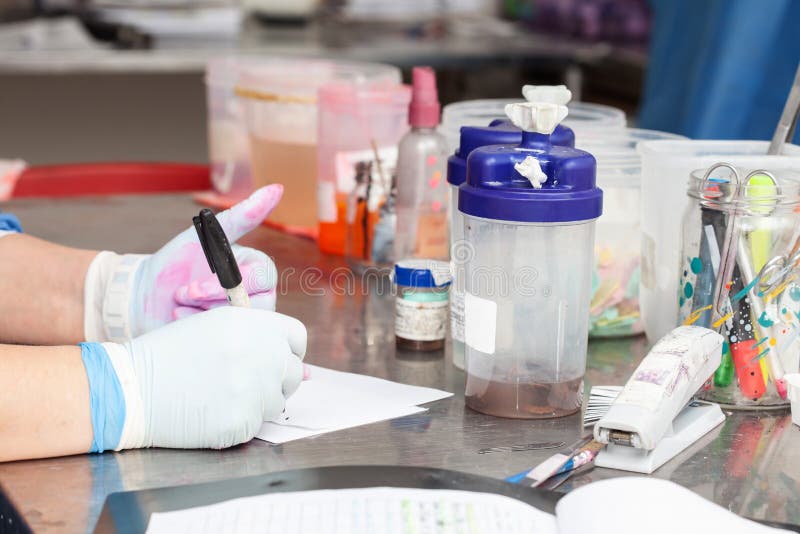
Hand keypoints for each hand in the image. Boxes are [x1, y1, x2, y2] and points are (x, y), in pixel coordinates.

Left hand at [84, 185, 283, 341]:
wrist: (142, 300)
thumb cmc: (172, 265)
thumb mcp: (204, 237)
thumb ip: (241, 216)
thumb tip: (277, 188)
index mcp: (254, 267)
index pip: (264, 276)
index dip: (229, 284)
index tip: (195, 286)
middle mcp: (255, 293)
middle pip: (258, 304)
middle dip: (213, 302)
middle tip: (182, 296)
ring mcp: (244, 318)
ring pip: (245, 325)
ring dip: (206, 317)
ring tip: (181, 309)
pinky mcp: (231, 339)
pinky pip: (233, 341)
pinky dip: (203, 333)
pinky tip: (184, 324)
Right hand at [98, 307, 305, 449]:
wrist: (131, 389)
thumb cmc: (170, 355)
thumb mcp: (214, 328)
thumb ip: (260, 339)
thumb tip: (307, 372)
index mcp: (252, 325)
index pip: (296, 338)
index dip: (285, 350)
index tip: (272, 359)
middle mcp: (259, 354)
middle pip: (292, 372)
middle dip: (273, 378)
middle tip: (239, 380)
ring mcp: (253, 390)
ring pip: (276, 402)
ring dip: (256, 402)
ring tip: (218, 394)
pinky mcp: (243, 422)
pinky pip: (256, 425)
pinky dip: (238, 422)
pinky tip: (211, 411)